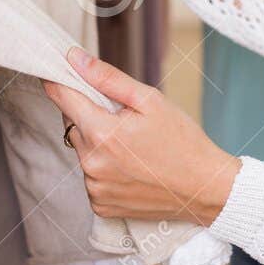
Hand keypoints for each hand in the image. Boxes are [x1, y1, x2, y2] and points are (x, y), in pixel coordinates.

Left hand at [44, 47, 239, 225]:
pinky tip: (130, 166)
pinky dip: (104, 168)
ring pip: (82, 151)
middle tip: (122, 116)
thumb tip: (74, 58)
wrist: (205, 188)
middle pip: (73, 125)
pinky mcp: (100, 205)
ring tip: (132, 146)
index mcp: (101, 133)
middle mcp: (91, 163)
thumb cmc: (183, 142)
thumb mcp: (150, 101)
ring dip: (97, 143)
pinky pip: (91, 177)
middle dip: (89, 114)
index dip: (59, 81)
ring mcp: (95, 188)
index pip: (61, 98)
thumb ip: (108, 79)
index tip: (59, 72)